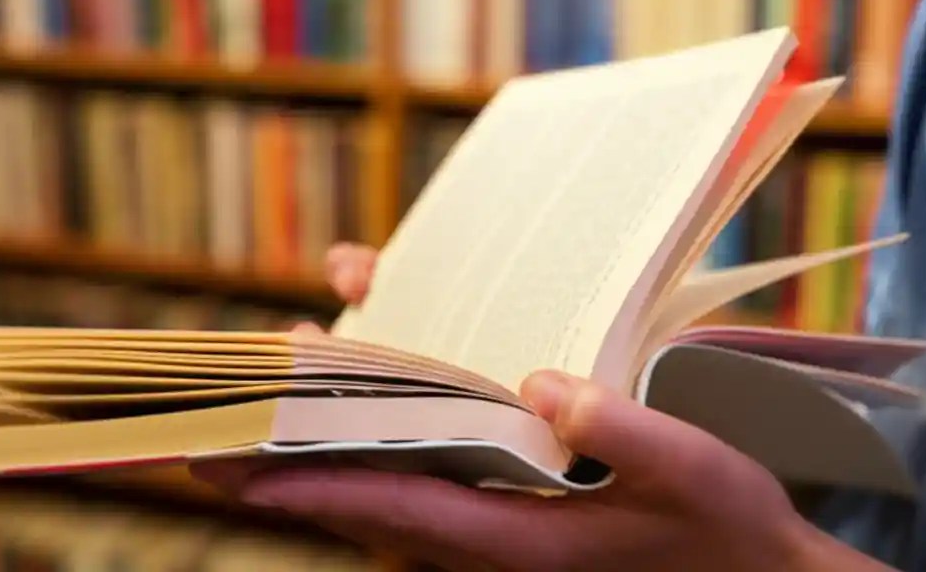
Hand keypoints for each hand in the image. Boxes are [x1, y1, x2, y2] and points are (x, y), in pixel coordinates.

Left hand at [191, 243, 890, 571]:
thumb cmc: (724, 533)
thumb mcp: (694, 475)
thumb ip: (621, 431)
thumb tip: (541, 382)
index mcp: (519, 542)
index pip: (392, 511)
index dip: (311, 488)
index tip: (236, 467)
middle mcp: (487, 543)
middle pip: (360, 504)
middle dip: (280, 472)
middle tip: (201, 439)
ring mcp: (489, 534)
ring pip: (381, 491)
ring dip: (320, 445)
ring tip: (269, 385)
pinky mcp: (502, 519)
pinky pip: (418, 479)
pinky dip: (377, 436)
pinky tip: (367, 381)